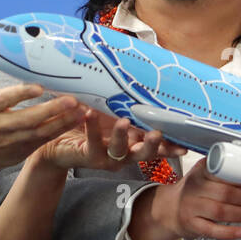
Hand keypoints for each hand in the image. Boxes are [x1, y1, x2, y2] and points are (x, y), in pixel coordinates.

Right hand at [0, 64, 90, 174]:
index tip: (40, 87)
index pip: (5, 100)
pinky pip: (46, 139)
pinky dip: (62, 130)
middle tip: (71, 99)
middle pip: (27, 118)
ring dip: (63, 121)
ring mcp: (12, 139)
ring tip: (81, 109)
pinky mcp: (23, 149)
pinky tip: (77, 119)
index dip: (22, 94)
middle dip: (51, 110)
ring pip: (40, 131)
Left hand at [31, 107, 184, 172]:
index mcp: (134, 143)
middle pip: (144, 154)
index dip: (170, 148)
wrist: (56, 141)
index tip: (184, 146)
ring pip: (120, 150)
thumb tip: (144, 82)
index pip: (156, 147)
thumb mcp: (111, 113)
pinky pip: (92, 141)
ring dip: (123, 136)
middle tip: (157, 134)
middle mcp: (124, 154)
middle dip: (152, 145)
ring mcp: (107, 157)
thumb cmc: (88, 125)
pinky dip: (91, 126)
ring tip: (124, 122)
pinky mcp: (88, 155)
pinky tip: (89, 112)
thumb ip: (126, 105)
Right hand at [144, 158, 240, 239]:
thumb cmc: (192, 192)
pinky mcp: (192, 225)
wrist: (169, 210)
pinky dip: (229, 232)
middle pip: (225, 193)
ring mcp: (191, 208)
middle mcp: (194, 189)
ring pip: (221, 211)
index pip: (223, 172)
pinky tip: (240, 232)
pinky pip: (212, 230)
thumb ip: (222, 172)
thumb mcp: (202, 175)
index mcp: (199, 173)